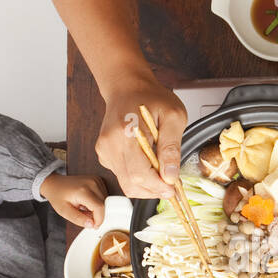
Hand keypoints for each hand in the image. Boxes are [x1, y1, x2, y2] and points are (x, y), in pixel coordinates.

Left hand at [40, 172, 106, 227]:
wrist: (54, 183)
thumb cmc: (58, 196)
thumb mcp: (64, 211)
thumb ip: (78, 219)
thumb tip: (92, 225)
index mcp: (83, 190)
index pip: (100, 207)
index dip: (99, 220)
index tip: (93, 226)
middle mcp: (92, 183)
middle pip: (104, 204)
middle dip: (97, 215)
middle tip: (84, 216)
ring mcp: (96, 180)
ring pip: (105, 201)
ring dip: (97, 208)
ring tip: (84, 208)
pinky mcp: (98, 180)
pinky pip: (104, 195)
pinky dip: (98, 202)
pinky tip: (87, 202)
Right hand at [96, 80, 187, 198]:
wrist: (127, 88)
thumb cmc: (150, 98)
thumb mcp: (173, 116)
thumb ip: (172, 147)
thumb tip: (170, 175)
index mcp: (126, 133)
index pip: (139, 174)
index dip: (158, 187)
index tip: (173, 188)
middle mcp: (110, 144)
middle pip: (131, 184)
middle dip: (153, 189)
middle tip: (170, 182)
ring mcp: (104, 150)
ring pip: (126, 184)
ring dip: (147, 184)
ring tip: (161, 169)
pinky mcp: (104, 155)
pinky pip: (122, 176)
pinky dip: (138, 177)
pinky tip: (147, 163)